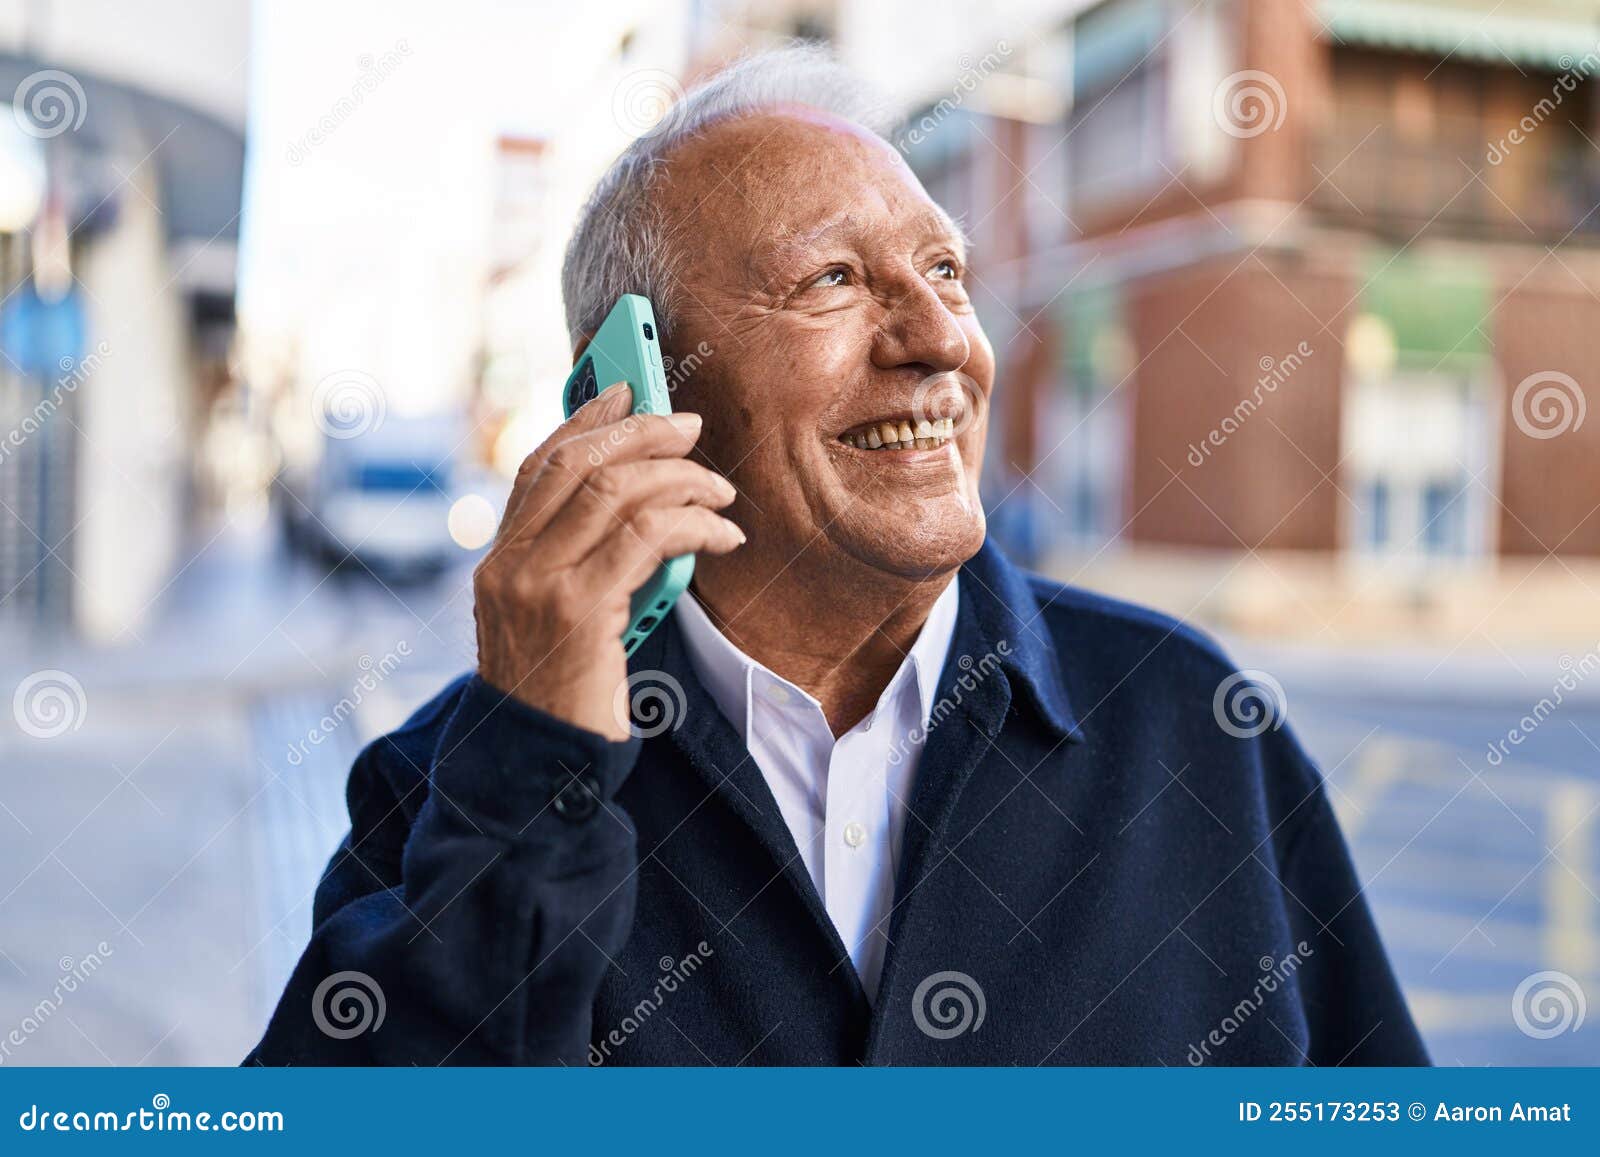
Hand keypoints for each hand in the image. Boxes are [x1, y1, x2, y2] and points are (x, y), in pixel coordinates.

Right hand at [473, 382, 742, 739]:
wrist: (539, 766)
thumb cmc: (562, 695)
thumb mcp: (558, 621)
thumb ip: (580, 564)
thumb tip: (646, 506)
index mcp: (499, 561)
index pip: (539, 465)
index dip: (586, 420)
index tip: (628, 390)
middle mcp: (508, 565)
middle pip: (577, 464)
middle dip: (642, 433)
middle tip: (691, 427)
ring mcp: (537, 586)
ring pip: (615, 491)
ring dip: (681, 479)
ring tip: (721, 491)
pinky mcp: (578, 612)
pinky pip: (647, 538)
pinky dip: (694, 524)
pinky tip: (723, 534)